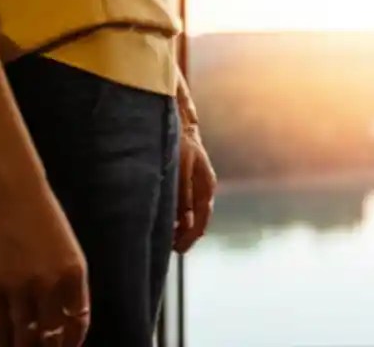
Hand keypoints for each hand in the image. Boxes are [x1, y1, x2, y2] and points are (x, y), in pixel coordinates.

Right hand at [0, 182, 88, 346]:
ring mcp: (20, 286)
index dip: (72, 341)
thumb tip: (67, 320)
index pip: (77, 321)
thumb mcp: (70, 252)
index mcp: (75, 274)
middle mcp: (50, 283)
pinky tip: (4, 345)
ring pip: (24, 335)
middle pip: (51, 333)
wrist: (14, 196)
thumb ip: (71, 285)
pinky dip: (2, 340)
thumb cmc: (44, 222)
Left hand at [173, 114, 215, 253]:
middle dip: (186, 235)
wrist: (179, 123)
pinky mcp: (190, 181)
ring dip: (182, 226)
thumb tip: (184, 223)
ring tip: (167, 238)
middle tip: (170, 248)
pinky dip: (179, 216)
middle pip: (200, 219)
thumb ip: (182, 197)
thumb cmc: (178, 144)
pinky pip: (188, 205)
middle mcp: (205, 188)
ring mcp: (199, 184)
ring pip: (194, 213)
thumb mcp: (179, 171)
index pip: (202, 219)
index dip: (190, 237)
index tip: (177, 250)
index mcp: (206, 187)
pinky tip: (167, 220)